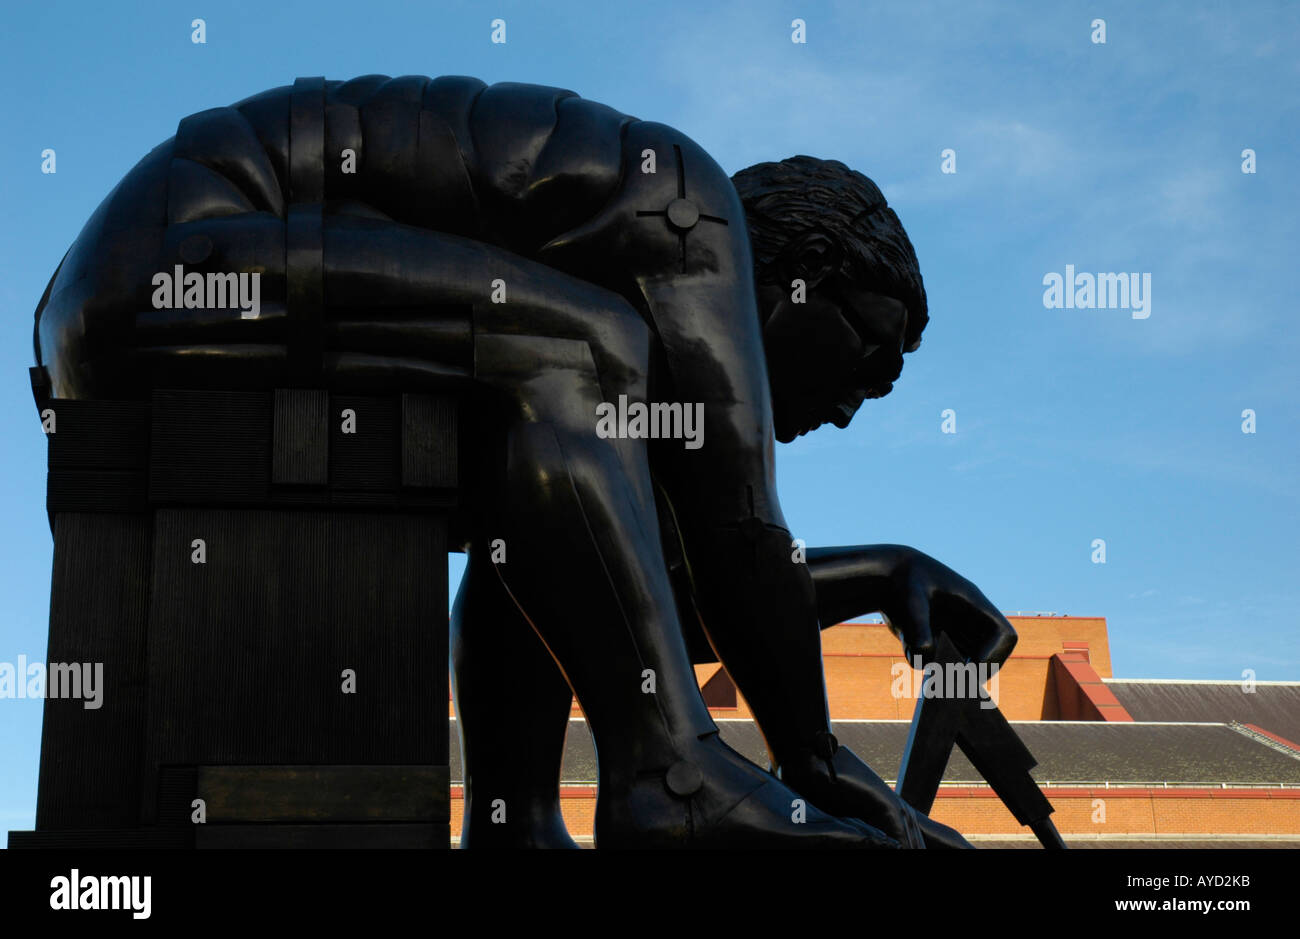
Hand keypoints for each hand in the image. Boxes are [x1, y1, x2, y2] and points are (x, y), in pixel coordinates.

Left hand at [877, 548, 1016, 667]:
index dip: (995, 653)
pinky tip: (907, 642)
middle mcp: (968, 619)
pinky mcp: (936, 638)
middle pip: (990, 654)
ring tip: (924, 658)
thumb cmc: (900, 579)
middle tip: (949, 677)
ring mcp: (953, 630)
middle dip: (973, 670)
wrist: (882, 576)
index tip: (971, 663)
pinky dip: (927, 661)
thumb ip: (917, 626)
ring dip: (949, 669)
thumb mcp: (910, 599)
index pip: (1003, 634)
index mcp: (972, 603)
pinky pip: (940, 661)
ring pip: (965, 661)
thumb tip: (924, 653)